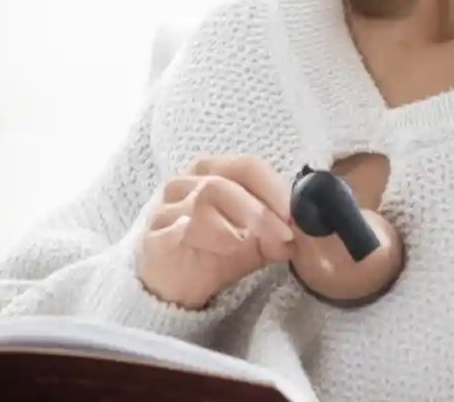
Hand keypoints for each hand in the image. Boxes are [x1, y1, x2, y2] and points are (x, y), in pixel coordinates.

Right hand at [138, 155, 296, 309]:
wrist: (173, 286)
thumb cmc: (214, 253)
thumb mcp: (255, 244)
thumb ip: (277, 237)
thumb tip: (300, 236)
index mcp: (212, 173)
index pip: (247, 166)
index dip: (275, 188)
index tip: (297, 214)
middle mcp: (185, 183)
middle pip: (224, 182)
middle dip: (259, 210)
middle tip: (284, 235)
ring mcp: (165, 209)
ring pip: (201, 201)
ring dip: (233, 226)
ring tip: (249, 247)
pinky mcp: (153, 237)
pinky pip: (177, 230)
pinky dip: (199, 235)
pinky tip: (221, 247)